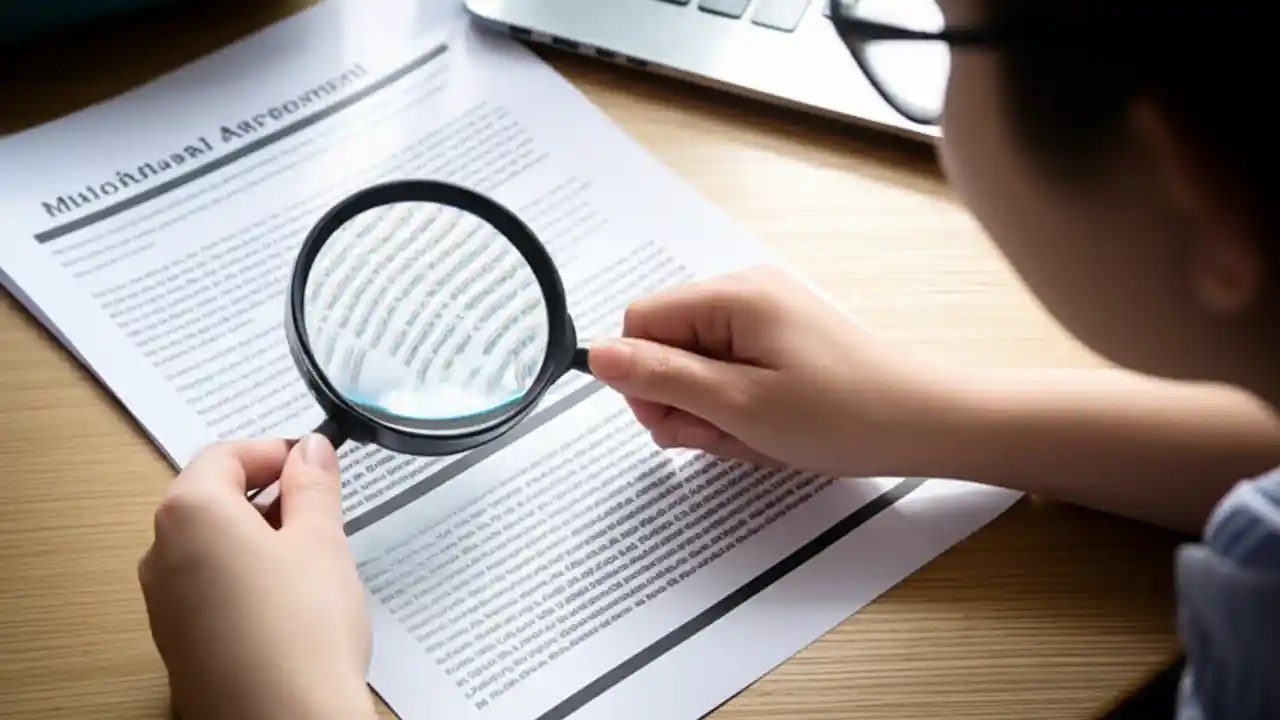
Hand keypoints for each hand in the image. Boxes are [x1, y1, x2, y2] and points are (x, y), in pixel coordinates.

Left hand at [138, 436, 373, 719]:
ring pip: (210, 544)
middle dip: (266, 493)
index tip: (314, 460)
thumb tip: (310, 452)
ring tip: (312, 555)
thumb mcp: (322, 540)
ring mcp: (165, 602)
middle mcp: (161, 553)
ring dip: (257, 536)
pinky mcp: (178, 640)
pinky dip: (245, 576)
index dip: (275, 452)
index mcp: (189, 513)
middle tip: (320, 504)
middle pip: (211, 498)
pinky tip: (290, 599)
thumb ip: (313, 485)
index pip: (225, 456)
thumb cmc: (299, 636)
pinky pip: (208, 586)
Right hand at [589, 265, 968, 477]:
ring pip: (698, 366)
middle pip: (667, 344)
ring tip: (755, 438)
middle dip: (681, 402)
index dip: (642, 378)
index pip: (640, 321)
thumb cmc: (844, 415)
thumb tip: (596, 355)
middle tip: (723, 437)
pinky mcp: (783, 341)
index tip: (673, 423)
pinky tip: (768, 433)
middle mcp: (747, 292)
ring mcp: (767, 316)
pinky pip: (732, 372)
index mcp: (733, 295)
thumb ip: (662, 379)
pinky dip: (738, 409)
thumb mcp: (739, 406)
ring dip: (711, 413)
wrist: (928, 424)